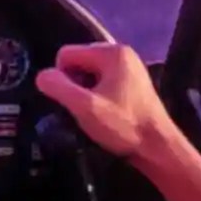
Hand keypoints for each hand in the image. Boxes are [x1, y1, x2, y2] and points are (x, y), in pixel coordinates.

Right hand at [35, 43, 177, 162]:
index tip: (75, 101)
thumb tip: (42, 77)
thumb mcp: (85, 108)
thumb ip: (59, 88)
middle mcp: (121, 53)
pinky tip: (107, 112)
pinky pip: (102, 81)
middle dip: (75, 85)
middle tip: (86, 108)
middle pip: (77, 62)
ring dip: (85, 92)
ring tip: (97, 112)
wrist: (159, 148)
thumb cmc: (123, 126)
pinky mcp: (133, 81)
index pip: (65, 54)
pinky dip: (98, 95)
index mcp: (111, 52)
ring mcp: (129, 67)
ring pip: (88, 73)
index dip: (62, 78)